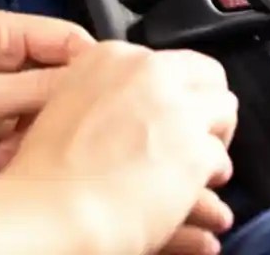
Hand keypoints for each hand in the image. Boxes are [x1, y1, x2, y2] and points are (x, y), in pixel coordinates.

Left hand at [0, 7, 94, 187]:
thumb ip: (38, 90)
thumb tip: (88, 84)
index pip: (64, 37)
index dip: (89, 65)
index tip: (107, 96)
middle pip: (51, 79)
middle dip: (54, 110)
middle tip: (53, 132)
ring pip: (32, 113)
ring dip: (29, 136)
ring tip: (13, 150)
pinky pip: (9, 136)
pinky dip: (9, 150)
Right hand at [0, 42, 237, 254]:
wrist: (49, 212)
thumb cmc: (45, 174)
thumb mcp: (65, 107)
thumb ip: (104, 93)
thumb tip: (132, 107)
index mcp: (111, 57)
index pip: (165, 61)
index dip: (172, 92)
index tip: (168, 113)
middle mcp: (147, 73)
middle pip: (207, 75)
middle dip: (206, 106)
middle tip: (195, 135)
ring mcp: (176, 109)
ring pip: (224, 109)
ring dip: (213, 137)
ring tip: (201, 164)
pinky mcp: (195, 150)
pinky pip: (220, 158)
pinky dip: (211, 177)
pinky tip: (196, 191)